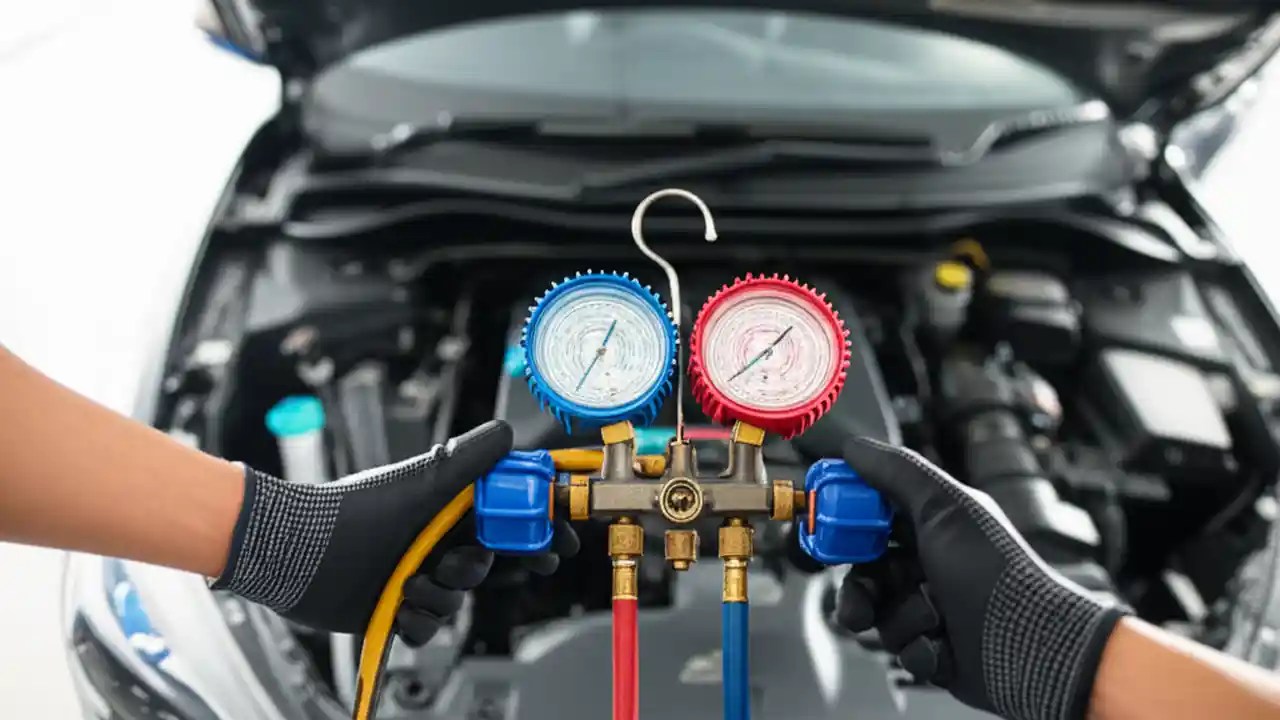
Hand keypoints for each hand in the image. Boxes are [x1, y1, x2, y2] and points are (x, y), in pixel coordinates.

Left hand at [213, 420, 577, 644]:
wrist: (297, 553)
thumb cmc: (354, 513)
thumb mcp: (421, 481)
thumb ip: (468, 459)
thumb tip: (508, 432)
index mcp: (444, 510)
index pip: (504, 519)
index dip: (533, 530)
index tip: (558, 540)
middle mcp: (432, 542)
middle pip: (487, 563)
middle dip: (485, 567)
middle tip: (473, 564)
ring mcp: (415, 577)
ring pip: (457, 600)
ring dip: (440, 595)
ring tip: (411, 583)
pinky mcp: (395, 610)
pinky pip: (427, 628)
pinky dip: (416, 621)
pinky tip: (397, 606)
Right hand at [836, 438, 1126, 719]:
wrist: (1030, 647)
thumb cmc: (995, 574)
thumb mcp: (944, 507)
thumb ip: (895, 471)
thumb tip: (854, 447)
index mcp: (933, 524)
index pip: (872, 516)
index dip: (846, 522)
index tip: (827, 527)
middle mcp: (930, 563)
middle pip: (864, 571)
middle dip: (860, 588)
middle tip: (863, 597)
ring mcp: (932, 606)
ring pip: (879, 614)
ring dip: (902, 619)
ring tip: (930, 620)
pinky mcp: (934, 648)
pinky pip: (901, 648)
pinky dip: (920, 648)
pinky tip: (945, 645)